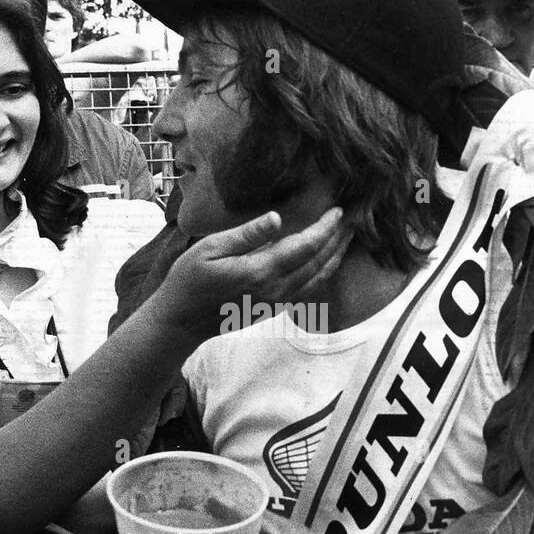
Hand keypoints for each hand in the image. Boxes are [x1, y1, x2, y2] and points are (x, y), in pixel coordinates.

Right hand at [154, 207, 351, 338]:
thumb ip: (247, 234)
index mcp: (259, 271)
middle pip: (318, 263)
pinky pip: (308, 290)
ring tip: (347, 239)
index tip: (338, 211)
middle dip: (337, 240)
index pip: (304, 246)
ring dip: (335, 257)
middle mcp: (274, 290)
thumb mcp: (210, 249)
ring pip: (317, 279)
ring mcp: (275, 302)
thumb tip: (277, 218)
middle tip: (352, 219)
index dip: (324, 228)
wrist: (181, 323)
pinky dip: (323, 274)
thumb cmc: (189, 281)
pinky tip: (327, 263)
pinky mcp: (273, 308)